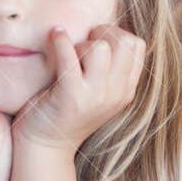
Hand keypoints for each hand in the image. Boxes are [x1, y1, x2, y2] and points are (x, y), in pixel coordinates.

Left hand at [13, 25, 146, 153]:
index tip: (95, 40)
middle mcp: (116, 93)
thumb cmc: (64, 112)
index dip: (116, 33)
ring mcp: (96, 96)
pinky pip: (70, 55)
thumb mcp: (96, 93)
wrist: (44, 148)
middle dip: (102, 33)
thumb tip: (103, 31)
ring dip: (81, 43)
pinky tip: (53, 36)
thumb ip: (107, 70)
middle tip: (83, 43)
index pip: (138, 45)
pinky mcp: (71, 96)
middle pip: (125, 41)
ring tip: (69, 54)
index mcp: (125, 90)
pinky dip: (60, 40)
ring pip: (100, 47)